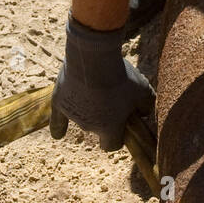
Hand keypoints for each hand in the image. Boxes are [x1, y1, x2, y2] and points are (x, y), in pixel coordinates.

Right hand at [50, 15, 154, 151]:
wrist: (93, 58)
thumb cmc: (120, 77)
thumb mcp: (144, 91)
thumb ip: (146, 106)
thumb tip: (143, 113)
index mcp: (109, 129)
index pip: (112, 145)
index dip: (118, 138)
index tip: (122, 127)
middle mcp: (89, 126)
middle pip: (97, 128)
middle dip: (105, 117)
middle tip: (111, 97)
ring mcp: (73, 114)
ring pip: (82, 117)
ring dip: (89, 108)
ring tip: (97, 86)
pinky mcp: (59, 101)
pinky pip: (57, 118)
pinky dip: (58, 126)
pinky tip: (58, 135)